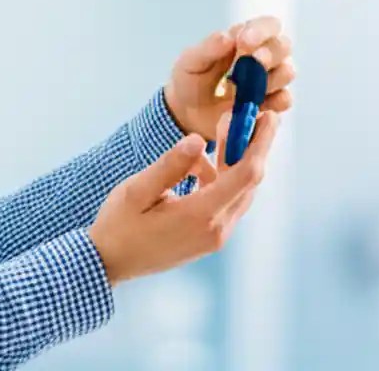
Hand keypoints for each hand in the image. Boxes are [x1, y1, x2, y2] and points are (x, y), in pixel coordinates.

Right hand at [88, 110, 280, 285]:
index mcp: (201, 216)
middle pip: (249, 181)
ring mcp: (214, 236)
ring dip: (234, 159)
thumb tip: (198, 139)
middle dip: (251, 145)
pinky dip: (221, 177)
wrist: (109, 264)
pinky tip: (200, 164)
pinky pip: (226, 201)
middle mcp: (216, 229)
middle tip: (244, 114)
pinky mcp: (209, 237)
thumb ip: (170, 165)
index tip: (269, 115)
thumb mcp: (136, 191)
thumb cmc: (118, 226)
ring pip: (239, 190)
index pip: (246, 174)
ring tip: (221, 130)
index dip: (261, 142)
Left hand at [163, 16, 294, 139]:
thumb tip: (228, 37)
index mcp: (246, 38)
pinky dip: (275, 103)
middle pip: (283, 46)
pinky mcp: (269, 105)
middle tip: (254, 60)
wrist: (186, 114)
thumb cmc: (190, 80)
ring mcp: (269, 81)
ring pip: (287, 72)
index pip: (268, 25)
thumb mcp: (190, 62)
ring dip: (272, 77)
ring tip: (247, 89)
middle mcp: (264, 57)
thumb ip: (208, 48)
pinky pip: (284, 101)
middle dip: (270, 53)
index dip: (262, 30)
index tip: (245, 41)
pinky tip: (257, 107)